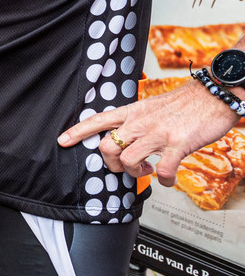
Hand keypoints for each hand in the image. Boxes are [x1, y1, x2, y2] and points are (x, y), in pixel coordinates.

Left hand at [58, 80, 240, 185]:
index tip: (62, 141)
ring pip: (128, 160)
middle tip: (125, 167)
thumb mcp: (151, 107)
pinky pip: (163, 171)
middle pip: (107, 147)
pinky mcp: (178, 145)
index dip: (78, 131)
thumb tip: (125, 136)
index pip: (98, 120)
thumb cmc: (184, 103)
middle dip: (112, 164)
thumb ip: (136, 121)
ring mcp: (158, 134)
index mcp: (133, 112)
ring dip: (136, 173)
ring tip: (148, 170)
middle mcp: (141, 123)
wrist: (213, 95)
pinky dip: (164, 180)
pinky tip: (168, 178)